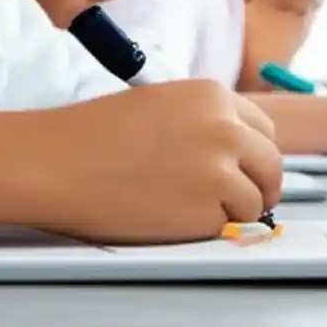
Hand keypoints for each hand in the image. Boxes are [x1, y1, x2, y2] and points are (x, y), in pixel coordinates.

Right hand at [31, 81, 281, 244]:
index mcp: (215, 97)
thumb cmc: (94, 135)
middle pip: (272, 165)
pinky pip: (227, 225)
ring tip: (197, 211)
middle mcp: (227, 129)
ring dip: (236, 211)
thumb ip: (205, 121)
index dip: (257, 154)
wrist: (55, 162)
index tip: (252, 171)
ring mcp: (222, 170)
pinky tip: (176, 219)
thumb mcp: (164, 105)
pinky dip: (210, 228)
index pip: (264, 130)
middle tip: (249, 202)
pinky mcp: (208, 209)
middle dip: (263, 185)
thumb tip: (238, 150)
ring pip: (255, 200)